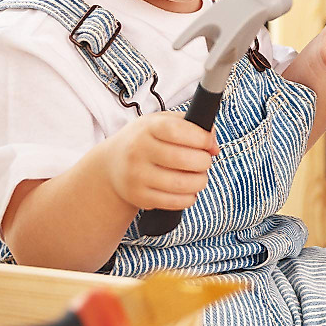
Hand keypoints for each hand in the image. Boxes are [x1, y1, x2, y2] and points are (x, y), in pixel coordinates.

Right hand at [104, 112, 218, 210]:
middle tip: (203, 161)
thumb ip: (192, 125)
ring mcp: (137, 176)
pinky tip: (187, 190)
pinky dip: (189, 197)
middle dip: (204, 162)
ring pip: (183, 184)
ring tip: (198, 176)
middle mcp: (138, 151)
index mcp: (147, 128)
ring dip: (200, 181)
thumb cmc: (146, 140)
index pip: (178, 131)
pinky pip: (175, 202)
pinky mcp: (140, 197)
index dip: (201, 138)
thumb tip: (214, 146)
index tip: (208, 143)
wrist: (111, 165)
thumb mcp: (163, 123)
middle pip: (184, 160)